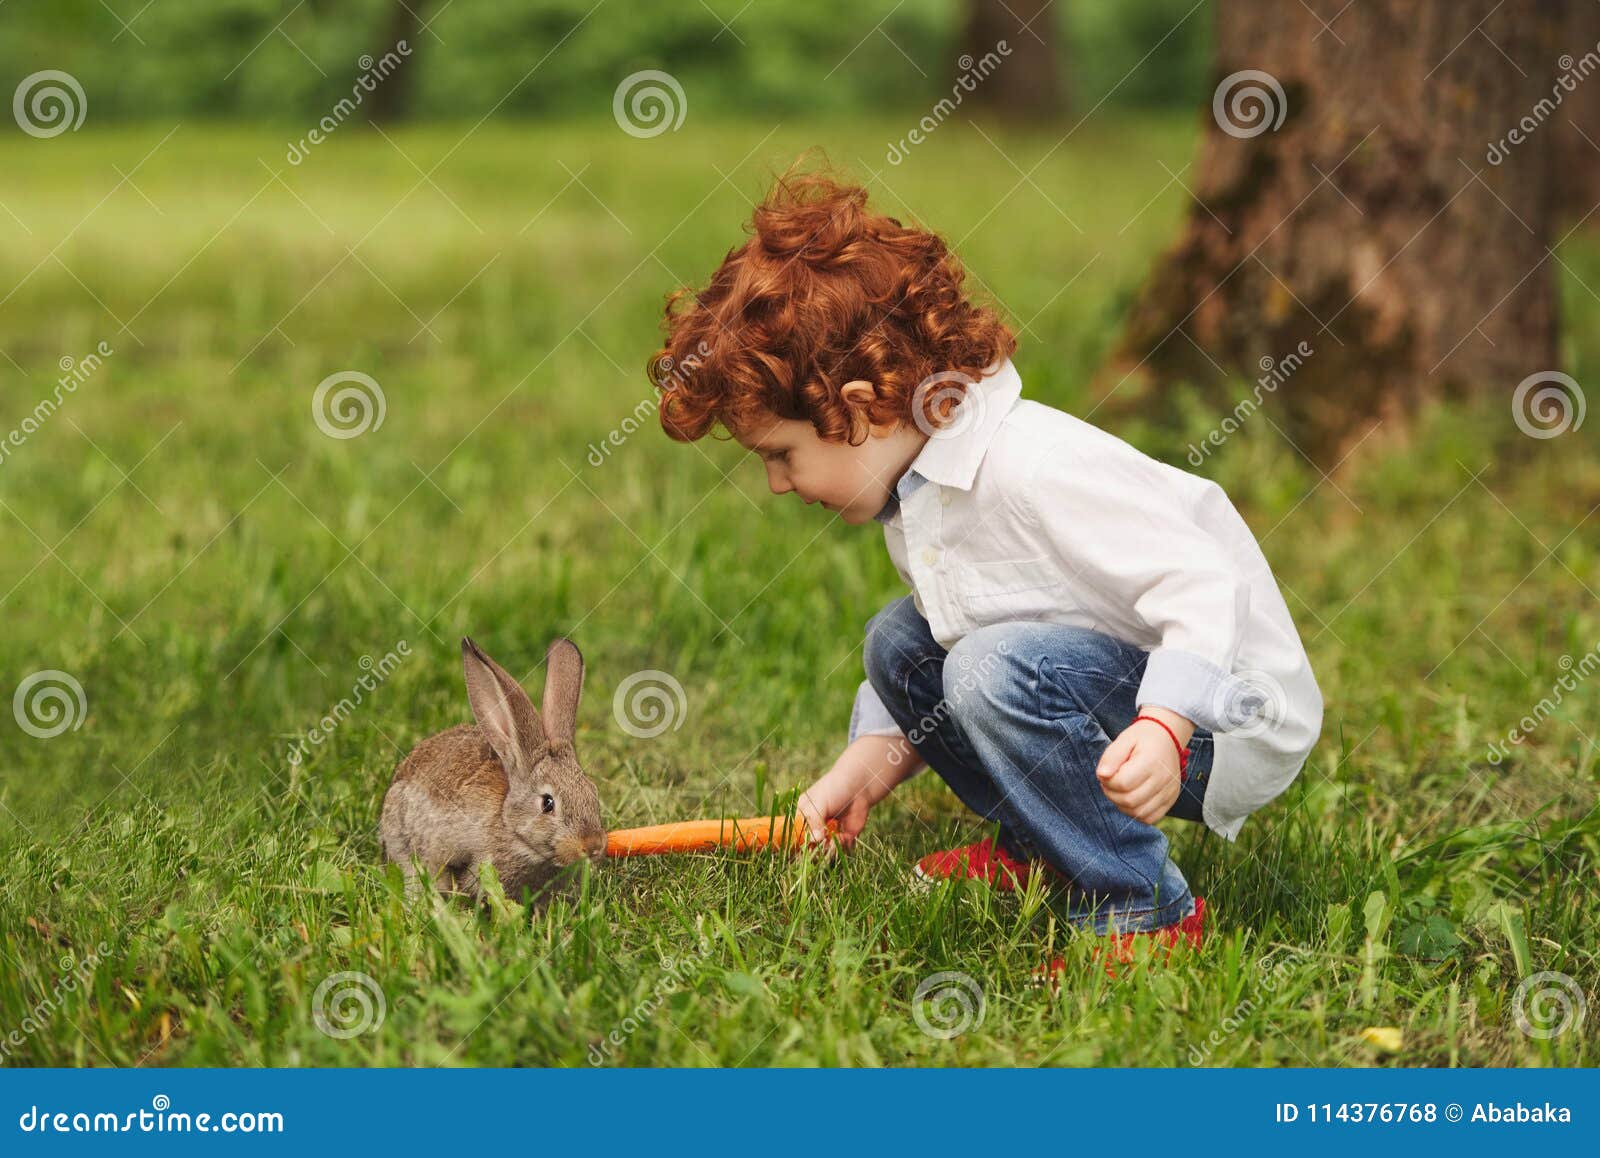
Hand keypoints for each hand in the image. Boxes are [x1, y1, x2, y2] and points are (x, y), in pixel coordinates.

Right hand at [797, 734, 920, 853]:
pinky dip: (840, 846)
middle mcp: (815, 827)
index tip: (801, 847)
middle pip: (809, 846)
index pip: (795, 835)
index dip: (797, 843)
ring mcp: (829, 833)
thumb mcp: (818, 802)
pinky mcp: (844, 837)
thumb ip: (813, 821)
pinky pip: (839, 849)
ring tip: (832, 840)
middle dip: (813, 848)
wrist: (859, 785)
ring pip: (824, 850)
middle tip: (820, 842)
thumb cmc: (833, 788)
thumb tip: (815, 839)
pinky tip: (843, 836)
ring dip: (827, 849)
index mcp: (802, 816)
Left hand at [1095, 708, 1192, 824]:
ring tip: (1119, 790)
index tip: (1106, 773)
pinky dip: (1136, 813)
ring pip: (1139, 813)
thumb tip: (1102, 775)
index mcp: (1151, 761)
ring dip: (1122, 805)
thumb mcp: (1124, 739)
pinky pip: (1150, 818)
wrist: (1167, 737)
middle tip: (1109, 782)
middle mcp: (1163, 779)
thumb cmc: (1142, 738)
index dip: (1108, 782)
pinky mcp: (1170, 800)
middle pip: (1130, 801)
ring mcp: (1169, 792)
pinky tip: (1131, 799)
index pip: (1123, 783)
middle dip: (1112, 794)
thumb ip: (1111, 757)